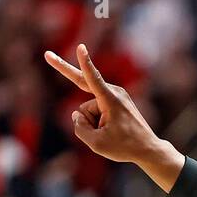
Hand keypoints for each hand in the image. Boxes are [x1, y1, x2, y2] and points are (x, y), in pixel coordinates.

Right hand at [44, 43, 184, 191]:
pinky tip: (110, 130)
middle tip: (47, 55)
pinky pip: (96, 110)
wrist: (149, 150)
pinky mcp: (116, 102)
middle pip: (82, 86)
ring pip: (88, 108)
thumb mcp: (96, 144)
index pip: (92, 78)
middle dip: (65, 70)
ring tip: (110, 134)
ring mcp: (116, 96)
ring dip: (93, 123)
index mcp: (110, 100)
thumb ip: (79, 128)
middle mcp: (113, 93)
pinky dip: (98, 123)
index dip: (84, 62)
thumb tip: (76, 115)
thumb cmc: (125, 147)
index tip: (81, 47)